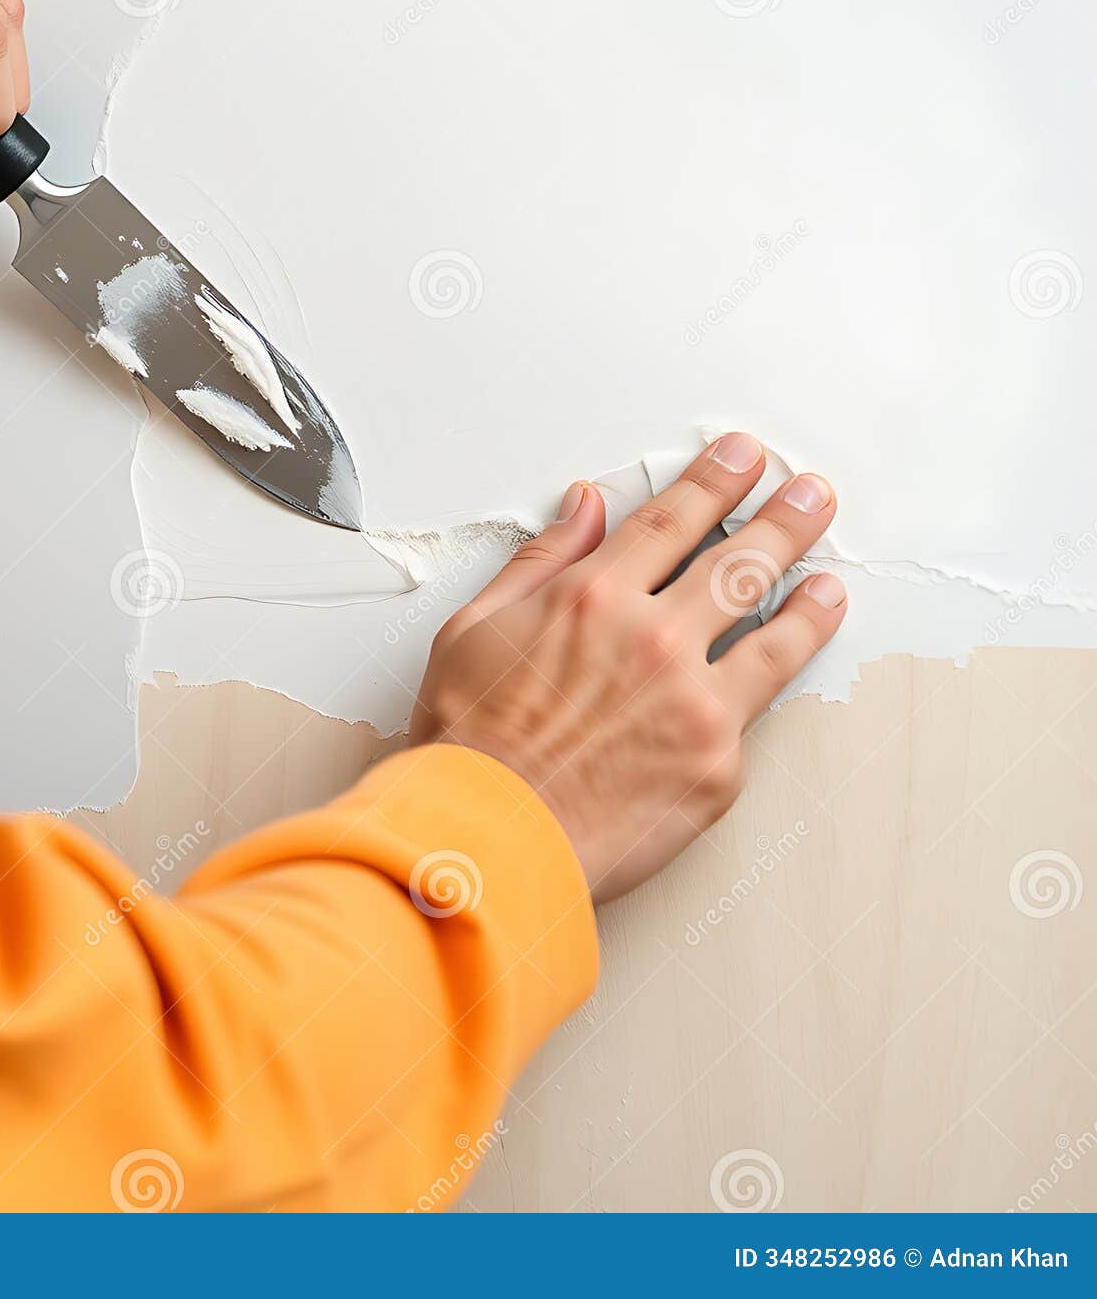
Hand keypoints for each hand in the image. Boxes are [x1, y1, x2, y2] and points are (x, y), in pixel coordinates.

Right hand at [409, 433, 846, 903]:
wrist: (487, 841)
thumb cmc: (469, 745)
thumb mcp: (474, 629)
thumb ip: (539, 561)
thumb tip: (582, 508)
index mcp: (591, 597)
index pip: (671, 520)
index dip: (714, 482)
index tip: (742, 458)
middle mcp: (651, 638)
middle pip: (739, 561)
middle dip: (782, 517)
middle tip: (809, 492)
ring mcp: (693, 701)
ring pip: (772, 627)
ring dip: (808, 587)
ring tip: (829, 569)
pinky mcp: (717, 762)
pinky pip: (761, 701)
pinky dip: (792, 658)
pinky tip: (807, 637)